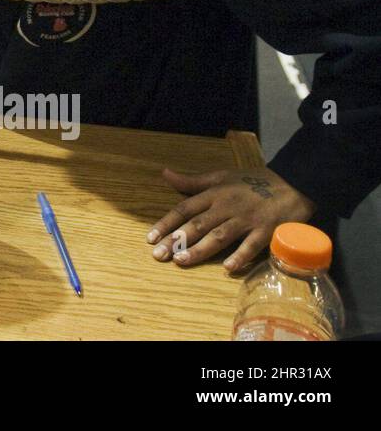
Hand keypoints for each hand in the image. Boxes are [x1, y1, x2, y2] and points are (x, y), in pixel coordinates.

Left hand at [147, 166, 316, 271]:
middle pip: (198, 224)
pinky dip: (240, 256)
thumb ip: (193, 181)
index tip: (150, 237)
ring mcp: (246, 219)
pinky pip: (252, 246)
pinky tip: (227, 268)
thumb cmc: (252, 182)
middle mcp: (227, 206)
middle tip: (159, 255)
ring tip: (182, 261)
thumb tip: (165, 174)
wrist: (292, 184)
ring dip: (200, 249)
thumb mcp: (220, 176)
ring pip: (219, 236)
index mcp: (214, 194)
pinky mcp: (266, 231)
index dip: (166, 223)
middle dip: (176, 240)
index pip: (184, 209)